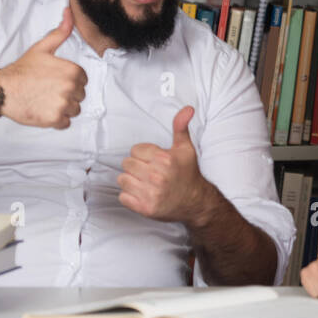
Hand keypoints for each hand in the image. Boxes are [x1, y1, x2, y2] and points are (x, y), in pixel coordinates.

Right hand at [0, 6, 87, 128]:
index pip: (82, 80)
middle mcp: (71, 88)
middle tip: (47, 90)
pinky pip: (65, 123)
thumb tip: (70, 11)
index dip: (69, 80)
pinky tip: (43, 110)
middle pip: (79, 96)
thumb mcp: (42, 48)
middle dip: (66, 94)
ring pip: (74, 110)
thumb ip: (60, 32)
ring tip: (45, 100)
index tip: (54, 79)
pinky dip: (56, 120)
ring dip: (63, 108)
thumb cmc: (22, 69)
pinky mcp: (55, 120)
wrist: (2, 89)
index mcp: (73, 71)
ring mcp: (63, 105)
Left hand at [118, 106, 213, 224]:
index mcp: (165, 160)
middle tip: (148, 172)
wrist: (196, 202)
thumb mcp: (185, 148)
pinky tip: (143, 194)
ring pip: (122, 180)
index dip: (143, 155)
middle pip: (126, 164)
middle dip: (136, 167)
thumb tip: (188, 108)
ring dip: (131, 181)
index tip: (153, 161)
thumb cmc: (188, 174)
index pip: (135, 150)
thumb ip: (181, 127)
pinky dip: (130, 196)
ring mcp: (151, 193)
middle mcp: (158, 176)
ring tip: (144, 183)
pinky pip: (123, 197)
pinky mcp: (145, 208)